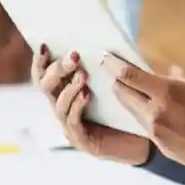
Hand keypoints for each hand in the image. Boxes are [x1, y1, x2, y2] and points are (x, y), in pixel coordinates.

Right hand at [31, 45, 151, 165]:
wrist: (144, 140)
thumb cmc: (126, 108)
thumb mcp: (111, 84)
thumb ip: (100, 67)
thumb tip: (99, 43)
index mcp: (66, 94)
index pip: (44, 77)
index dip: (40, 63)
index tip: (44, 46)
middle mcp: (63, 110)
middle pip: (46, 87)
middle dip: (57, 70)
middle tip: (74, 57)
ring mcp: (70, 127)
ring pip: (59, 105)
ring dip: (70, 88)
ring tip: (83, 75)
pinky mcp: (83, 141)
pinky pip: (73, 123)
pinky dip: (77, 106)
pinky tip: (86, 95)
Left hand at [103, 53, 184, 182]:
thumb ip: (182, 82)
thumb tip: (170, 73)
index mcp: (168, 93)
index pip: (130, 76)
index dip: (114, 65)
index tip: (105, 57)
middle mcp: (156, 113)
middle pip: (123, 93)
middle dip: (117, 81)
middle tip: (113, 72)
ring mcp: (157, 132)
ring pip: (132, 111)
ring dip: (128, 99)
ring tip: (128, 89)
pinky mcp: (161, 147)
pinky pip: (144, 125)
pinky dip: (142, 114)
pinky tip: (148, 110)